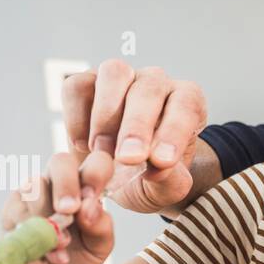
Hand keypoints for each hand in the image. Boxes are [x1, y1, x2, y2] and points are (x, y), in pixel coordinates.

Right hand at [0, 150, 114, 263]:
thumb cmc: (80, 257)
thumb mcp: (100, 246)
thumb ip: (101, 226)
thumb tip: (89, 207)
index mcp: (87, 185)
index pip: (96, 161)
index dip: (95, 172)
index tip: (94, 196)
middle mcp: (59, 183)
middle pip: (60, 161)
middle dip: (66, 185)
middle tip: (69, 210)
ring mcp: (32, 194)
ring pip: (35, 187)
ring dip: (50, 218)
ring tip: (62, 244)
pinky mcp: (11, 210)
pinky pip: (18, 212)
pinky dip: (35, 234)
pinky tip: (49, 253)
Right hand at [62, 60, 207, 213]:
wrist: (116, 181)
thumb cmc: (148, 180)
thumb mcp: (165, 190)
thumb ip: (170, 180)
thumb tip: (158, 168)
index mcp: (186, 103)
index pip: (186, 106)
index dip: (175, 132)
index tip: (162, 162)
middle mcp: (155, 83)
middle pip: (149, 88)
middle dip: (137, 126)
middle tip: (128, 159)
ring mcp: (120, 79)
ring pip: (114, 73)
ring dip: (106, 114)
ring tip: (101, 152)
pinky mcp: (85, 84)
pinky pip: (77, 86)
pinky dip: (77, 115)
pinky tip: (83, 146)